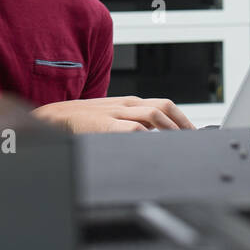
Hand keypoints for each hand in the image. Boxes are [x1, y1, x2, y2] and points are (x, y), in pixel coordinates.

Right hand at [30, 96, 195, 133]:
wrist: (56, 117)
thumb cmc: (84, 120)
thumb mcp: (112, 117)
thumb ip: (131, 123)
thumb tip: (153, 136)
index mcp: (129, 102)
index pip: (164, 104)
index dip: (182, 118)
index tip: (193, 133)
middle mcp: (127, 104)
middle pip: (163, 107)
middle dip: (182, 123)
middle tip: (193, 139)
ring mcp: (117, 113)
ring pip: (153, 115)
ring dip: (171, 129)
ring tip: (180, 144)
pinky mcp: (106, 124)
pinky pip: (134, 128)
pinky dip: (148, 136)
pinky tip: (156, 146)